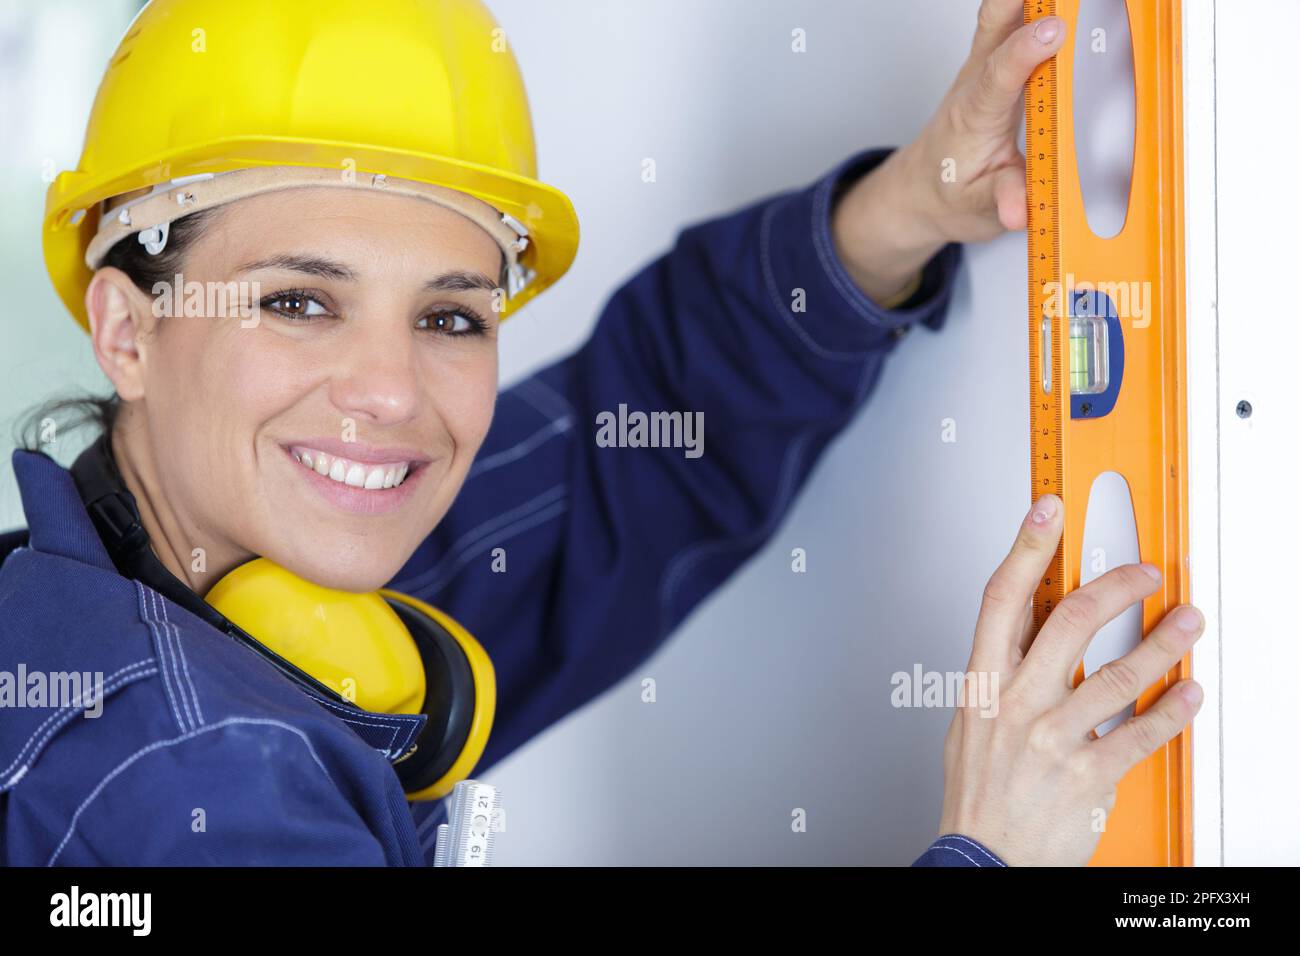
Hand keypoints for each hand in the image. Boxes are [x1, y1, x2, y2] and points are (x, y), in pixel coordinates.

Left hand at [832, 1, 1067, 302]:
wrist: (924, 187)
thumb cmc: (952, 194)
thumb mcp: (976, 211)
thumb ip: (1001, 202)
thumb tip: (1019, 207)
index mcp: (975, 118)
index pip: (997, 78)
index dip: (1023, 52)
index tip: (1052, 32)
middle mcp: (978, 83)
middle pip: (992, 25)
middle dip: (1020, 1)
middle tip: (1060, 0)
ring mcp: (985, 68)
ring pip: (1001, 16)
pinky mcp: (996, 63)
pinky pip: (1012, 21)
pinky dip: (1034, 6)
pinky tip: (1061, 3)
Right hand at [938, 493, 1203, 865]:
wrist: (984, 858)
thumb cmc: (979, 793)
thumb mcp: (972, 722)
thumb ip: (1002, 673)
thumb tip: (1028, 628)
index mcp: (984, 685)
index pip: (1001, 599)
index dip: (1025, 549)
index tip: (1047, 513)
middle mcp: (1018, 705)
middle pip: (1068, 623)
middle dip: (1114, 587)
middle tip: (1145, 573)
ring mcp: (1053, 740)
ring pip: (1118, 676)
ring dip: (1164, 644)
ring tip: (1188, 624)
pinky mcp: (1087, 775)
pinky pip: (1141, 733)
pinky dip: (1173, 710)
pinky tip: (1188, 693)